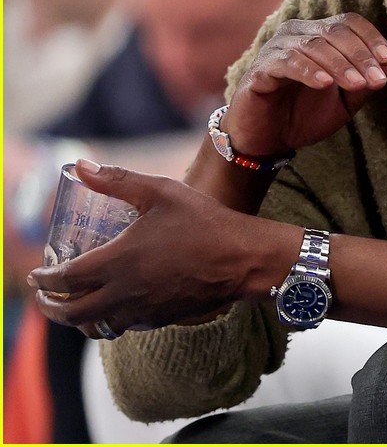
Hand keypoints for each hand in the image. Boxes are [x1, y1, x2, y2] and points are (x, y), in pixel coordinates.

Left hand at [28, 160, 298, 336]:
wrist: (244, 259)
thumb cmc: (204, 222)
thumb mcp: (161, 192)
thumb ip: (118, 181)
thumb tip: (81, 165)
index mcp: (117, 262)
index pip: (64, 280)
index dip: (44, 279)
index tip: (36, 274)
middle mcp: (124, 293)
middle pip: (72, 314)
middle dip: (51, 308)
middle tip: (46, 298)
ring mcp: (143, 311)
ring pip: (97, 326)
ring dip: (79, 319)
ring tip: (76, 307)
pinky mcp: (162, 319)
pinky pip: (124, 327)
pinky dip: (109, 321)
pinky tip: (116, 308)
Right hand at [225, 14, 386, 156]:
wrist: (268, 141)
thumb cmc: (306, 115)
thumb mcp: (346, 100)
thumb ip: (370, 80)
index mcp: (318, 34)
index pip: (349, 23)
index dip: (371, 39)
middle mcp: (296, 33)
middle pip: (335, 31)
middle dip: (361, 55)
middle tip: (377, 79)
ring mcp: (276, 48)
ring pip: (314, 45)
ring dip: (340, 64)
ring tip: (358, 84)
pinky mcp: (260, 69)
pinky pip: (287, 62)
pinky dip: (309, 71)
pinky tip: (325, 84)